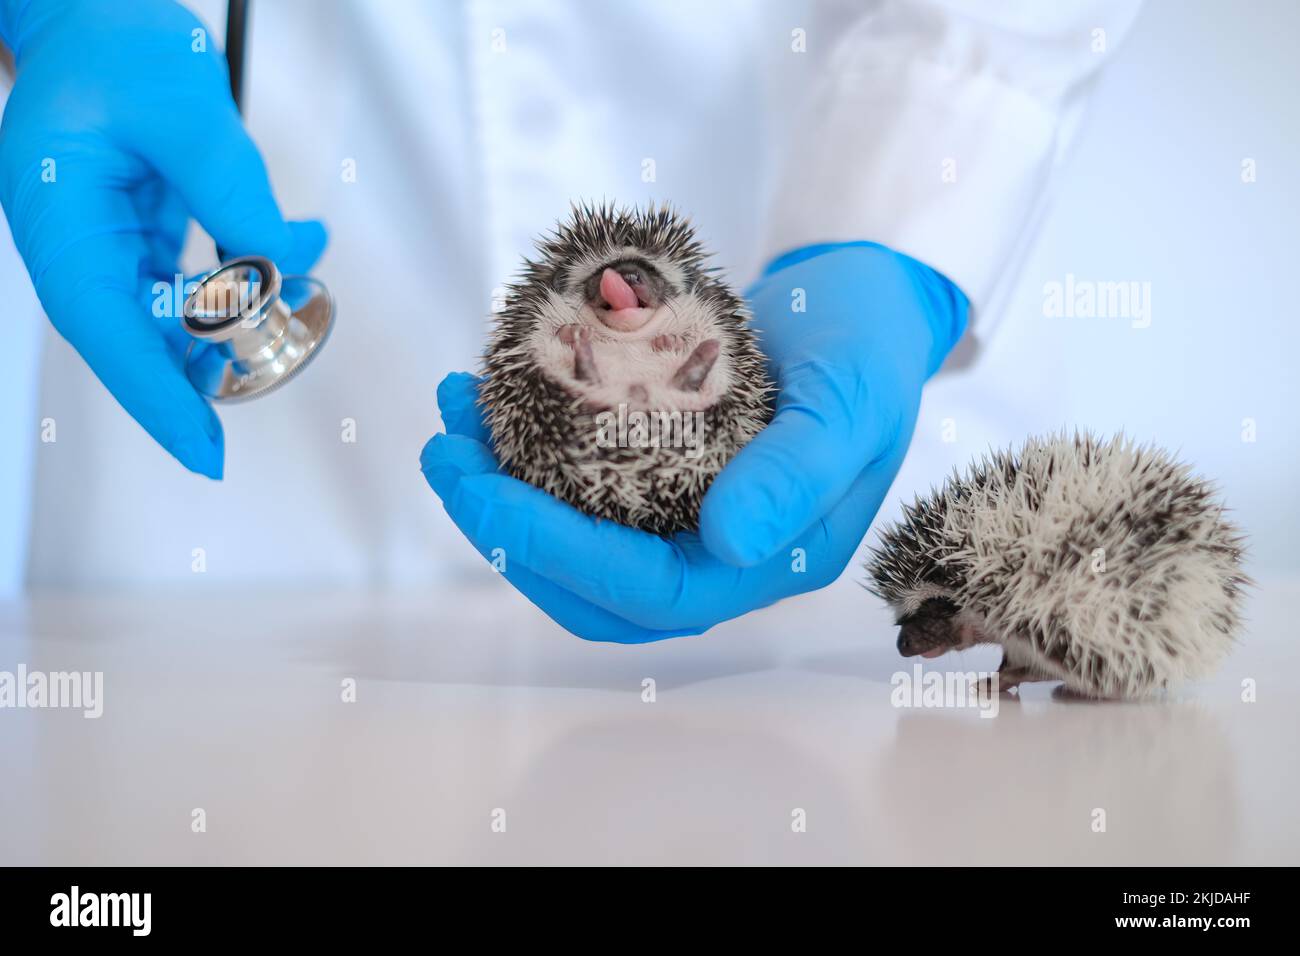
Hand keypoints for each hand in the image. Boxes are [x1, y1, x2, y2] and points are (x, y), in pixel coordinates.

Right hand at [0, 0, 325, 477]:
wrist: (95, 14)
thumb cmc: (118, 45)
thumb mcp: (184, 107)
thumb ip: (232, 190)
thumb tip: (282, 265)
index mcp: (59, 221)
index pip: (106, 330)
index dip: (156, 397)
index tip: (208, 453)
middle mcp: (77, 248)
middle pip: (139, 341)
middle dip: (208, 371)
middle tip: (277, 366)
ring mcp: (109, 248)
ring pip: (174, 323)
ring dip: (240, 330)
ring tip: (298, 304)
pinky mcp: (143, 241)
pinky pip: (199, 284)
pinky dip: (251, 281)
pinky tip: (302, 258)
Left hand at [421, 242, 967, 640]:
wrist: (864, 297)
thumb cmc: (870, 342)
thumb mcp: (852, 395)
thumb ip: (801, 471)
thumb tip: (726, 543)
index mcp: (774, 559)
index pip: (651, 594)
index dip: (557, 555)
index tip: (481, 491)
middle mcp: (724, 555)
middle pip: (596, 585)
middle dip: (508, 534)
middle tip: (446, 455)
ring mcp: (688, 515)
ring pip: (580, 539)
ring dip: (504, 491)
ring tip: (455, 416)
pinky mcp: (661, 471)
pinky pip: (582, 484)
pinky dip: (527, 449)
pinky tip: (490, 394)